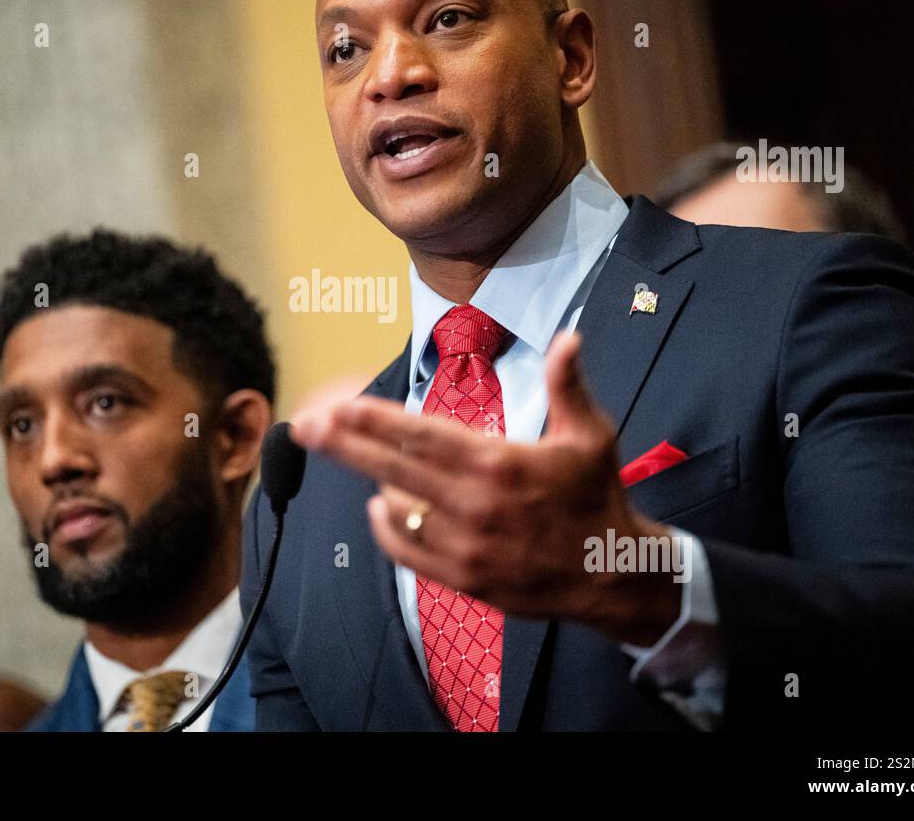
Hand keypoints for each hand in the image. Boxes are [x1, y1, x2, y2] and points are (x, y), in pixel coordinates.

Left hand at [290, 331, 680, 646]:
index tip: (340, 405)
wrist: (609, 574)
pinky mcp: (460, 577)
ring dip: (377, 484)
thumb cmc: (595, 497)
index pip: (423, 436)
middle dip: (343, 445)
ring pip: (396, 509)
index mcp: (499, 463)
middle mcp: (474, 504)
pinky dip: (386, 527)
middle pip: (392, 469)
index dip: (376, 420)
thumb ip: (568, 385)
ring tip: (370, 464)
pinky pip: (405, 551)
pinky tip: (380, 507)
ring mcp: (463, 545)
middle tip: (304, 426)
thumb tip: (568, 337)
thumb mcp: (590, 435)